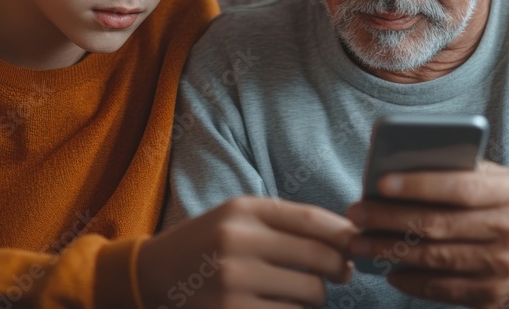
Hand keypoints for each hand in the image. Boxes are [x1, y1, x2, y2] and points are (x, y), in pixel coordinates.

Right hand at [139, 196, 355, 307]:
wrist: (152, 275)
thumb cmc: (207, 243)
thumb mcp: (238, 217)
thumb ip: (284, 222)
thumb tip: (345, 239)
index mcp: (243, 209)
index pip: (312, 219)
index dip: (344, 234)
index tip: (356, 244)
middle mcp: (238, 240)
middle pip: (319, 256)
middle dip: (339, 268)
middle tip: (341, 274)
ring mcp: (233, 280)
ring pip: (310, 292)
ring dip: (318, 297)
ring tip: (306, 292)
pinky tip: (284, 306)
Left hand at [347, 161, 508, 308]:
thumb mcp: (507, 180)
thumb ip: (467, 171)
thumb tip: (410, 163)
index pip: (458, 188)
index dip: (417, 185)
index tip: (380, 183)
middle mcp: (506, 233)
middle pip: (436, 225)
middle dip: (389, 219)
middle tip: (356, 213)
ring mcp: (499, 269)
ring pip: (433, 260)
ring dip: (389, 252)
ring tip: (359, 243)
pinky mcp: (491, 297)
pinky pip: (443, 291)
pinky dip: (412, 282)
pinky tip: (389, 271)